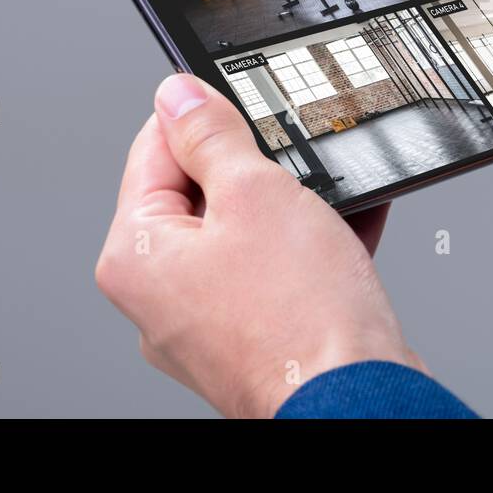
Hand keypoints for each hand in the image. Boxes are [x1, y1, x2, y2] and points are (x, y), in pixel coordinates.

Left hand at [95, 74, 421, 417]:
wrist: (356, 397)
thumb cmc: (300, 318)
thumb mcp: (255, 192)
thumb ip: (211, 135)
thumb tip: (178, 95)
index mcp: (136, 256)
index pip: (153, 152)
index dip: (202, 116)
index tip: (237, 98)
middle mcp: (159, 297)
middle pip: (201, 195)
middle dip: (256, 168)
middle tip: (293, 157)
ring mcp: (207, 324)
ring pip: (246, 234)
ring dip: (292, 205)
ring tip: (331, 193)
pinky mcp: (254, 339)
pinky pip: (275, 272)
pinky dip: (309, 244)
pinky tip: (350, 223)